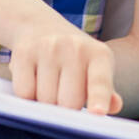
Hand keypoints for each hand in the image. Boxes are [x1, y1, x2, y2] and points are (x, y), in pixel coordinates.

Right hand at [7, 24, 122, 114]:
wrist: (40, 26)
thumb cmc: (74, 57)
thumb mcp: (95, 68)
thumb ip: (105, 91)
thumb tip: (115, 106)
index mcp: (100, 55)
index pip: (100, 81)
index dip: (99, 98)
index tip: (97, 112)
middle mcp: (76, 48)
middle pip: (69, 102)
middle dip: (66, 112)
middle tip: (64, 98)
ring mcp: (49, 48)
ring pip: (45, 100)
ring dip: (45, 104)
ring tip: (49, 87)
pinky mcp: (25, 52)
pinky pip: (24, 93)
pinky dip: (27, 96)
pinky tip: (33, 82)